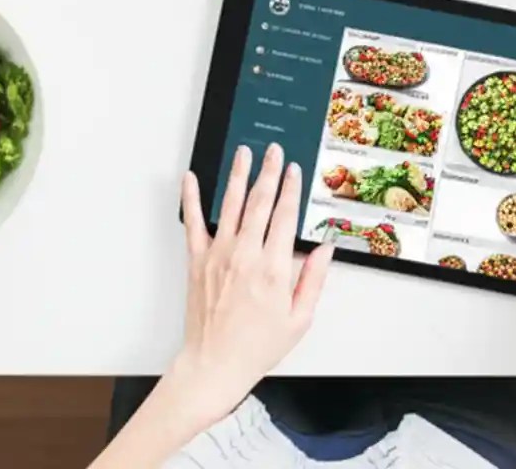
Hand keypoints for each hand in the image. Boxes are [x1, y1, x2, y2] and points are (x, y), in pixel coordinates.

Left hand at [174, 143, 335, 420]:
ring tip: (244, 153)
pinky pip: (193, 223)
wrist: (215, 363)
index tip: (295, 170)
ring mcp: (219, 255)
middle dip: (269, 172)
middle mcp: (245, 255)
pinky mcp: (197, 261)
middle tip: (274, 151)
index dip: (292, 189)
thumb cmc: (256, 346)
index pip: (286, 216)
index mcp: (274, 268)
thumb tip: (325, 250)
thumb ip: (314, 280)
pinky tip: (190, 179)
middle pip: (260, 202)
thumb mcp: (300, 319)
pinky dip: (191, 199)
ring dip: (238, 175)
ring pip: (230, 205)